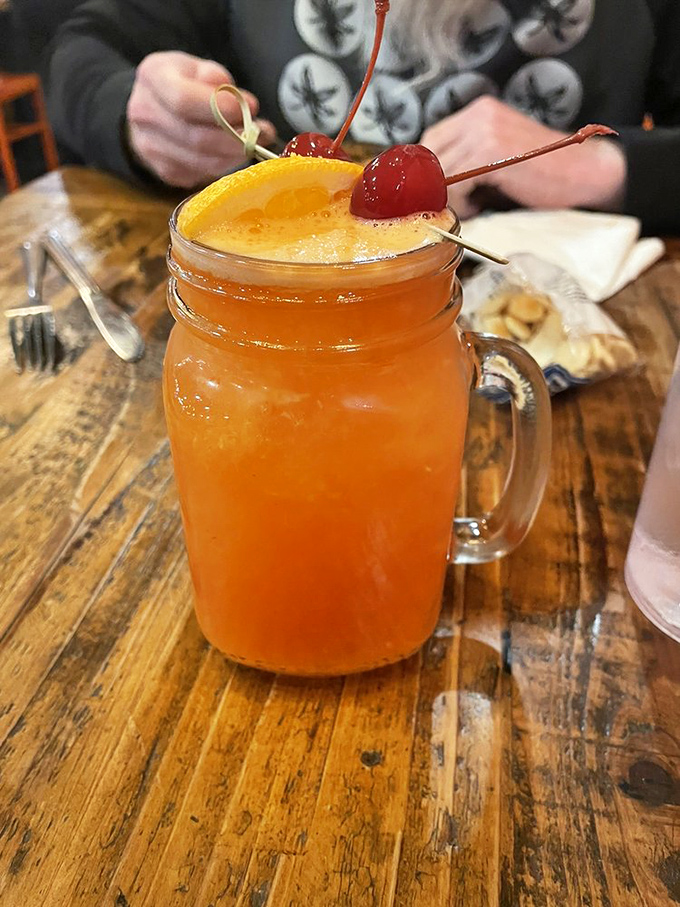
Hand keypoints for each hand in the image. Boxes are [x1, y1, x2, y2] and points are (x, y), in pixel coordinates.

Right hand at [126, 51, 276, 187]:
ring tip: (255, 142)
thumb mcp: (198, 67)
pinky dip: (225, 165)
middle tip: (263, 132)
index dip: (221, 109)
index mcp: (152, 77)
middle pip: (196, 138)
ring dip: (236, 155)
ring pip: (203, 162)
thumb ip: (218, 80)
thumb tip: (245, 105)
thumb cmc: (182, 83)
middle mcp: (145, 114)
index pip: (184, 100)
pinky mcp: (166, 171)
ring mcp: (151, 148)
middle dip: (237, 138)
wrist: (152, 109)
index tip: (251, 108)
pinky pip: (203, 174)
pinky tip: (234, 152)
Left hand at [421, 96, 625, 218]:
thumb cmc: (543, 171)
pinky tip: (480, 206)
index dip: (428, 170)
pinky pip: (456, 183)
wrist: (583, 172)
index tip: (435, 191)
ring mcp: (484, 131)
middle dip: (435, 185)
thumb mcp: (500, 155)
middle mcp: (479, 115)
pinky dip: (462, 202)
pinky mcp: (490, 152)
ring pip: (442, 172)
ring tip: (472, 206)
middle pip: (431, 153)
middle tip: (452, 204)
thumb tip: (435, 184)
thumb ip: (469, 159)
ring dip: (451, 197)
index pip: (432, 137)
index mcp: (480, 111)